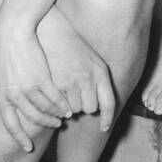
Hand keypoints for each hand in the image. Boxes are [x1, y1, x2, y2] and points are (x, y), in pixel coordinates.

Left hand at [0, 27, 70, 150]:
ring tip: (65, 115)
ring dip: (56, 115)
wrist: (13, 31)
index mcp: (1, 97)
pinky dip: (62, 104)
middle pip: (32, 118)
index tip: (28, 147)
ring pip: (46, 109)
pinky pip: (54, 97)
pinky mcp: (42, 77)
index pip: (10, 125)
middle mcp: (14, 95)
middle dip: (45, 124)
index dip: (19, 138)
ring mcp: (29, 87)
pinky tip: (68, 106)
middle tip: (55, 125)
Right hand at [39, 15, 116, 133]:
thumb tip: (101, 108)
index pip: (109, 103)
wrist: (52, 33)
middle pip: (90, 109)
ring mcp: (72, 81)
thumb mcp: (93, 61)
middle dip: (84, 107)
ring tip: (65, 91)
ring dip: (69, 106)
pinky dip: (58, 104)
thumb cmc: (73, 49)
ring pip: (73, 110)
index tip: (104, 128)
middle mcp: (89, 77)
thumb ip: (98, 82)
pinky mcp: (56, 84)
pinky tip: (56, 93)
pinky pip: (59, 106)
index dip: (107, 118)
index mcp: (101, 72)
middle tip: (76, 96)